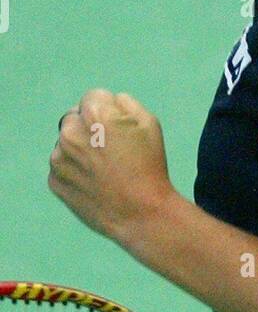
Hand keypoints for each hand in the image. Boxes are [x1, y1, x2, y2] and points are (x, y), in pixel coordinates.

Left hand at [48, 90, 174, 245]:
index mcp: (94, 115)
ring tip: (104, 170)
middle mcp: (70, 133)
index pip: (93, 97)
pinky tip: (95, 183)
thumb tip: (109, 100)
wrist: (141, 214)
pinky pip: (62, 167)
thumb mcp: (150, 123)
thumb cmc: (149, 167)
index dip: (109, 112)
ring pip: (67, 144)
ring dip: (80, 150)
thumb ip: (125, 102)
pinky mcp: (54, 181)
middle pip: (75, 118)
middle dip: (89, 128)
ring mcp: (59, 159)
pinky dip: (75, 172)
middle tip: (111, 150)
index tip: (119, 130)